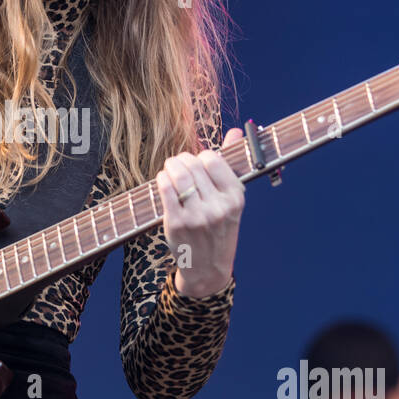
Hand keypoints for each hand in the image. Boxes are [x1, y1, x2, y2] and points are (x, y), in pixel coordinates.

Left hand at [155, 128, 246, 297]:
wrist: (208, 268)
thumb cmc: (219, 229)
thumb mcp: (232, 200)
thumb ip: (231, 164)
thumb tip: (235, 131)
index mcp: (236, 197)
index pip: (213, 159)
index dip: (202, 157)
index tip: (198, 163)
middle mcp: (219, 206)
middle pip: (193, 165)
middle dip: (182, 160)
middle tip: (178, 164)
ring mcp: (197, 216)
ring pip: (178, 175)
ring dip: (170, 166)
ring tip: (170, 169)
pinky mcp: (177, 223)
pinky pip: (165, 189)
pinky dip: (162, 179)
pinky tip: (164, 180)